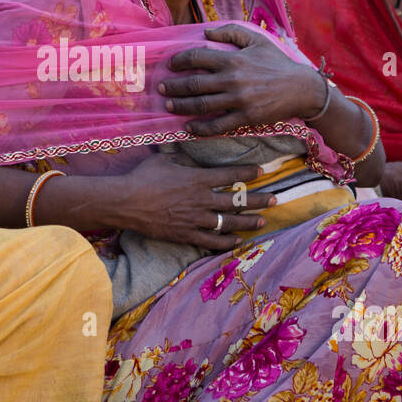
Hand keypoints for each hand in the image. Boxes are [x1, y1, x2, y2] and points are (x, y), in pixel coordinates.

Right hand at [112, 152, 274, 248]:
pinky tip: (237, 240)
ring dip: (248, 221)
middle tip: (274, 199)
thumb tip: (198, 161)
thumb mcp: (165, 159)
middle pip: (237, 200)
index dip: (248, 172)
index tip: (261, 170)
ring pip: (229, 222)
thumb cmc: (143, 177)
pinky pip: (212, 240)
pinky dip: (226, 241)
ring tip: (263, 221)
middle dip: (258, 200)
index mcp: (198, 178)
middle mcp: (202, 199)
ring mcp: (195, 219)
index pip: (230, 174)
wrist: (126, 202)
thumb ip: (186, 160)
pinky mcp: (186, 234)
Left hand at [160, 24, 323, 134]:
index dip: (179, 61)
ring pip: (201, 105)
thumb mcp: (256, 40)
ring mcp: (238, 100)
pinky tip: (189, 127)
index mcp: (233, 59)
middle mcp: (232, 79)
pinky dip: (200, 128)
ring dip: (181, 106)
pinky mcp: (245, 117)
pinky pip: (217, 125)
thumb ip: (230, 32)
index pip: (197, 57)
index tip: (170, 65)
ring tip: (169, 106)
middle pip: (193, 84)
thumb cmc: (276, 62)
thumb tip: (206, 32)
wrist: (301, 88)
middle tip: (161, 88)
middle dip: (173, 86)